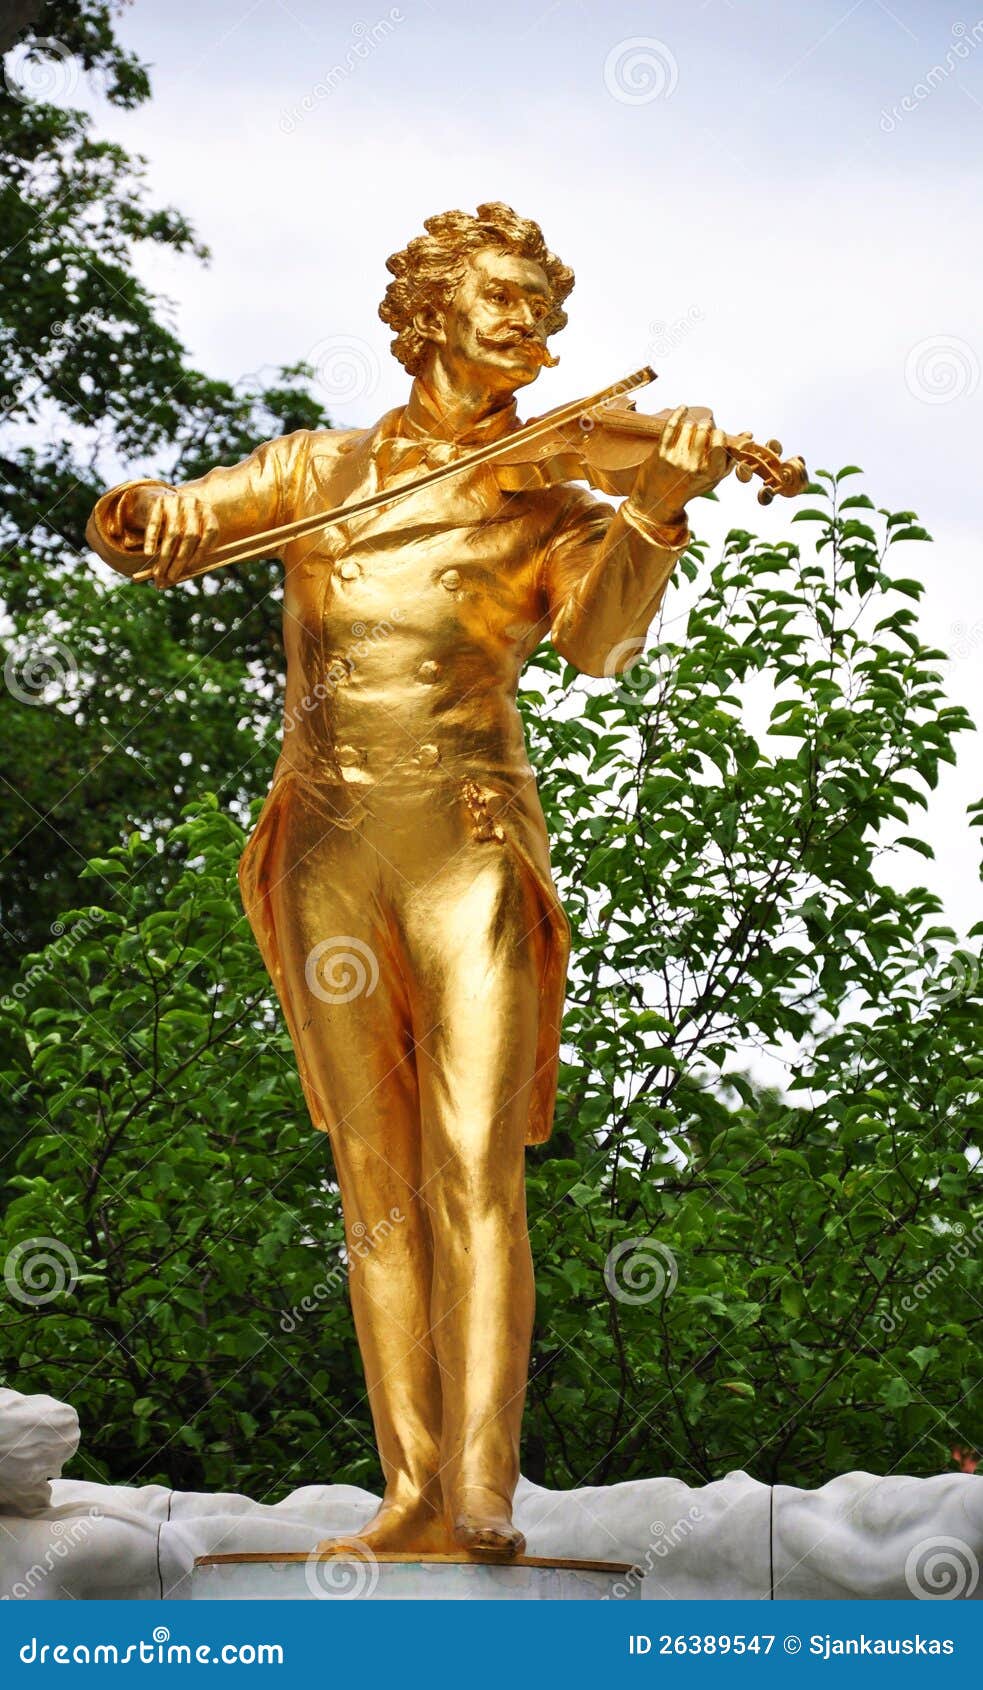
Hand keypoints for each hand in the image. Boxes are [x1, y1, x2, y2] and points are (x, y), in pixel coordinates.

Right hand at [125, 487, 217, 587]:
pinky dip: (151, 539)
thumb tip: (179, 576)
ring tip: (159, 572)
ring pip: (173, 533)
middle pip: (191, 535)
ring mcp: (177, 500)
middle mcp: (194, 503)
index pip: (210, 532)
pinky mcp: (159, 501)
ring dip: (166, 556)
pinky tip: (149, 553)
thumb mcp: (188, 533)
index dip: (202, 551)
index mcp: (207, 511)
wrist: (158, 499)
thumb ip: (189, 551)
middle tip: (171, 577)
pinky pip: (155, 523)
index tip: (190, 568)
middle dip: (180, 560)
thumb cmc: (178, 524)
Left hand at [630, 406, 730, 523]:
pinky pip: (671, 426)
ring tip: (689, 434)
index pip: (719, 441)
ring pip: (689, 426)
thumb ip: (732, 455)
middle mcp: (694, 466)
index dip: (718, 434)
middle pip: (704, 430)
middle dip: (705, 426)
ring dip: (691, 425)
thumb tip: (749, 435)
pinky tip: (684, 408)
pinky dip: (678, 413)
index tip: (716, 435)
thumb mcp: (715, 476)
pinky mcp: (661, 453)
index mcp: (710, 472)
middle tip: (702, 431)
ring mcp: (676, 459)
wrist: (660, 499)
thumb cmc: (691, 485)